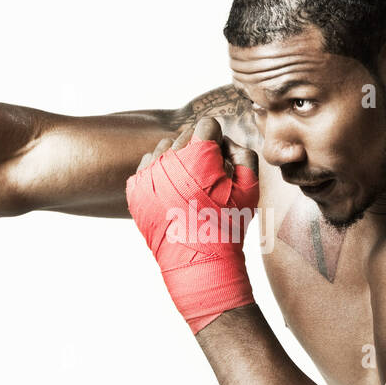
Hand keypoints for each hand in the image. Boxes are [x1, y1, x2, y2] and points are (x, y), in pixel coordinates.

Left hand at [126, 116, 259, 333]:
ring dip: (177, 159)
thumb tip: (227, 143)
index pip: (208, 125)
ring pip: (164, 148)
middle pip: (185, 135)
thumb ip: (244, 154)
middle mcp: (169, 156)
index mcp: (198, 153)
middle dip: (198, 151)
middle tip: (207, 178)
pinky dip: (159, 174)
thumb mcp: (250, 187)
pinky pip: (147, 166)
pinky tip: (171, 193)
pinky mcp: (135, 187)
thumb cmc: (227, 224)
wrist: (197, 260)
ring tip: (188, 186)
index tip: (219, 161)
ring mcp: (148, 172)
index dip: (217, 141)